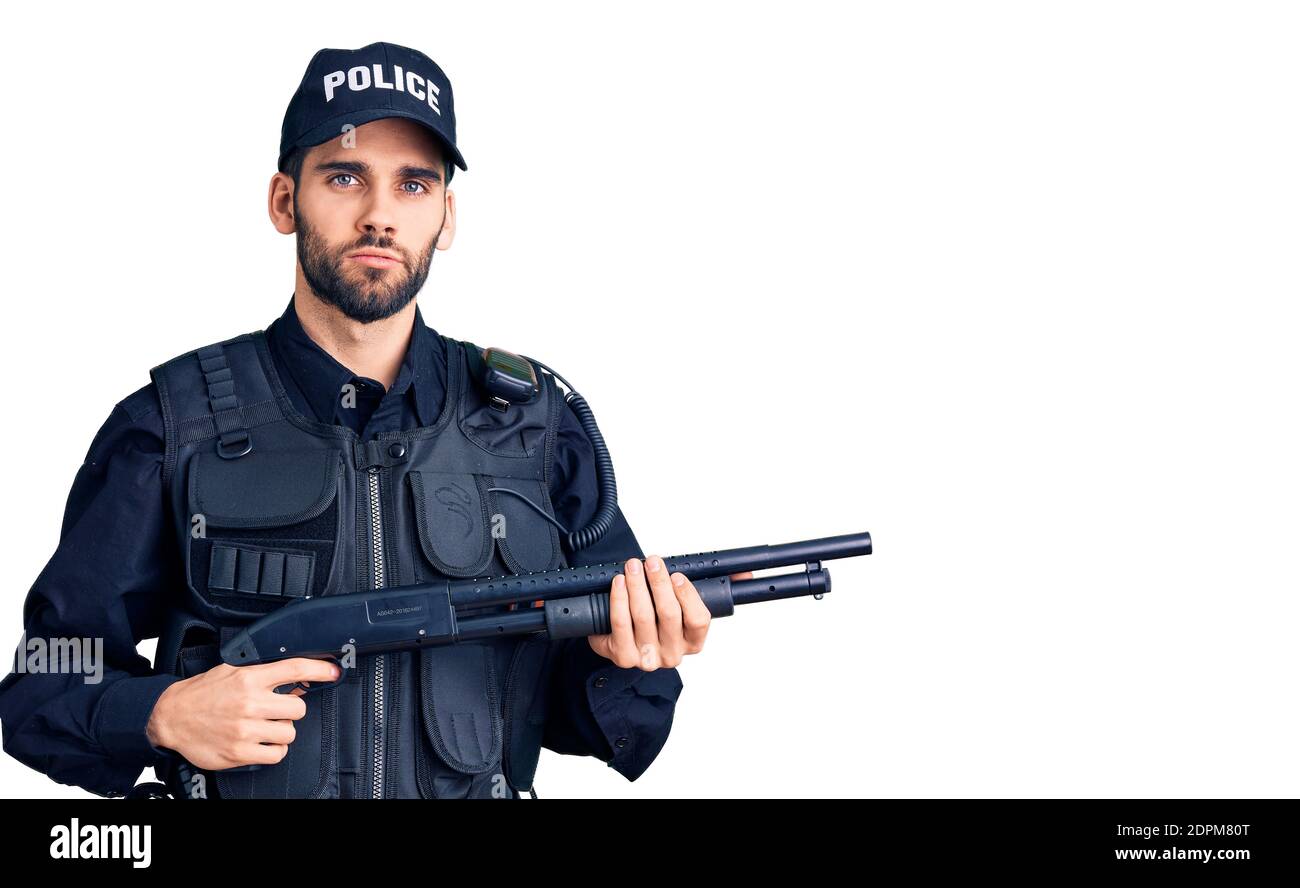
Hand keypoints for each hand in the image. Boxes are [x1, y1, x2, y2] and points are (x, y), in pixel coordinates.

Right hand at [145, 658, 340, 769]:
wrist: (169, 716)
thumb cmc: (201, 694)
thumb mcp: (231, 672)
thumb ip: (262, 674)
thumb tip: (295, 680)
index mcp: (249, 678)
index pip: (295, 669)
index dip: (320, 670)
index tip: (334, 672)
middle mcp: (250, 703)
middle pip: (298, 707)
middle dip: (291, 709)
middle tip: (276, 710)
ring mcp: (245, 729)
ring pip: (289, 733)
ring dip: (282, 731)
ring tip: (265, 727)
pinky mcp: (239, 752)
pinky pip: (276, 755)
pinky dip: (272, 750)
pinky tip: (261, 743)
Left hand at [587, 555, 752, 670]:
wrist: (625, 640)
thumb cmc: (659, 617)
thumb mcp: (684, 605)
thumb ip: (714, 588)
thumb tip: (746, 573)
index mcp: (694, 641)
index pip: (699, 620)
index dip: (688, 596)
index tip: (678, 575)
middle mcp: (673, 653)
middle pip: (668, 614)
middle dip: (659, 582)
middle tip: (651, 561)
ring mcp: (648, 658)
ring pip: (642, 616)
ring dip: (636, 586)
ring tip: (632, 566)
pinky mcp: (623, 657)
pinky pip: (620, 624)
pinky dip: (619, 600)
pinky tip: (619, 583)